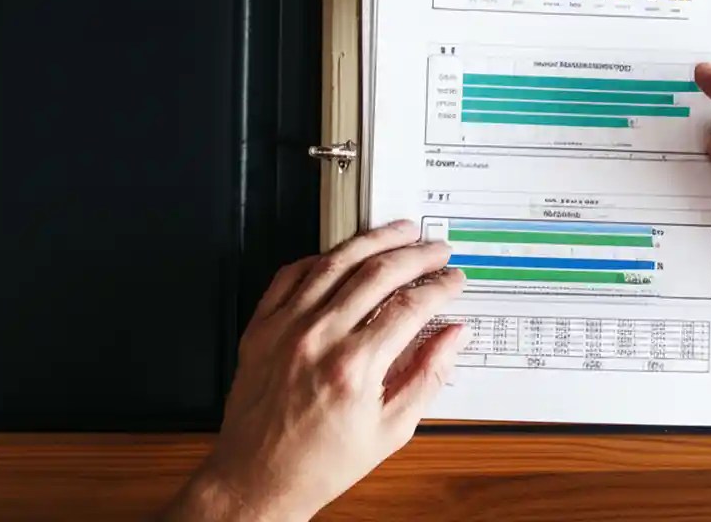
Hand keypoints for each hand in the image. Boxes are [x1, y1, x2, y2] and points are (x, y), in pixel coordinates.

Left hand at [161, 221, 466, 521]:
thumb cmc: (320, 463)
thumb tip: (453, 336)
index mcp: (354, 367)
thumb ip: (428, 376)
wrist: (258, 479)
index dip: (439, 286)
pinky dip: (321, 257)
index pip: (409, 306)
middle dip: (415, 254)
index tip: (453, 281)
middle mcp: (318, 339)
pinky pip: (291, 274)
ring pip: (335, 262)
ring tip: (399, 231)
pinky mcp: (261, 328)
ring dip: (373, 240)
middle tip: (435, 249)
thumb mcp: (391, 430)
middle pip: (377, 273)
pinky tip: (342, 253)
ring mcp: (285, 328)